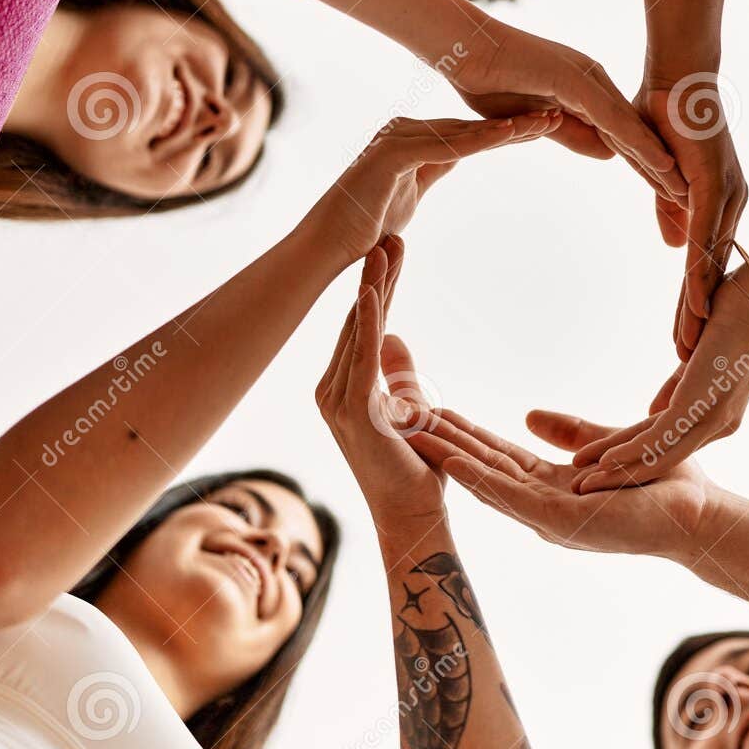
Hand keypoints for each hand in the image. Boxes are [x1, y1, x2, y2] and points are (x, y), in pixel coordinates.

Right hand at [307, 113, 559, 266]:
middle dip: (517, 122)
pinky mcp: (390, 155)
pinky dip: (479, 141)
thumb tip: (454, 157)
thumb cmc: (365, 227)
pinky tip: (510, 134)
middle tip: (560, 114)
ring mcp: (396, 139)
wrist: (328, 246)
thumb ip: (432, 169)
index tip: (546, 127)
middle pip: (473, 127)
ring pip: (464, 132)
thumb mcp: (411, 193)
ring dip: (508, 127)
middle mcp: (405, 131)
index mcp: (413, 139)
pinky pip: (445, 146)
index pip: (471, 134)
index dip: (509, 129)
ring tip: (547, 121)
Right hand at [315, 237, 447, 525]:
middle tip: (389, 230)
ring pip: (358, 333)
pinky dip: (367, 323)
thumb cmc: (416, 470)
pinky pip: (361, 360)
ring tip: (383, 247)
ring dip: (372, 288)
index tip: (393, 246)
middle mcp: (331, 391)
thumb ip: (399, 374)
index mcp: (343, 388)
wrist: (414, 518)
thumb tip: (393, 335)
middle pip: (359, 322)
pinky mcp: (354, 414)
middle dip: (375, 277)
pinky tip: (372, 292)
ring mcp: (337, 403)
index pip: (363, 326)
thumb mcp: (410, 408)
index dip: (379, 286)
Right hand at [406, 407, 715, 558]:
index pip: (493, 456)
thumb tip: (530, 414)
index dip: (458, 432)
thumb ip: (568, 434)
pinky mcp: (562, 521)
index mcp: (549, 489)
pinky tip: (450, 459)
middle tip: (396, 414)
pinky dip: (478, 476)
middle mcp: (539, 507)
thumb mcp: (606, 447)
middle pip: (478, 467)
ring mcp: (547, 517)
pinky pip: (512, 495)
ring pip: (485, 480)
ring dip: (445, 457)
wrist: (701, 516)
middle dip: (438, 441)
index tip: (424, 409)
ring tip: (408, 432)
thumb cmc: (664, 486)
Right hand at [446, 22, 686, 204]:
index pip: (622, 136)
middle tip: (686, 198)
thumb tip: (606, 153)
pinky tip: (661, 164)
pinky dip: (639, 143)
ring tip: (684, 191)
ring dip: (658, 161)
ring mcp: (587, 78)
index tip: (664, 192)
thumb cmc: (488, 81)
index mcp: (584, 90)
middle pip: (634, 133)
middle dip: (659, 167)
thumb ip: (568, 132)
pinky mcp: (575, 79)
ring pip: (631, 129)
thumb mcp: (533, 119)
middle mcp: (593, 81)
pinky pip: (614, 118)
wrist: (461, 47)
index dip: (643, 164)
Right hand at [567, 269, 748, 493]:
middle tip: (583, 487)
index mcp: (717, 419)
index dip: (630, 457)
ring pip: (656, 457)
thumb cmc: (731, 323)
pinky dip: (628, 452)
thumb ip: (675, 390)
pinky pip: (658, 439)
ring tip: (583, 482)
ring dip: (617, 471)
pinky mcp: (699, 407)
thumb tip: (650, 412)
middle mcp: (717, 427)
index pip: (665, 444)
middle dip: (618, 474)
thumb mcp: (696, 366)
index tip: (599, 467)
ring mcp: (710, 420)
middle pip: (658, 458)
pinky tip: (603, 462)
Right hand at [635, 70, 747, 358]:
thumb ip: (668, 207)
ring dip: (698, 311)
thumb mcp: (660, 172)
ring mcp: (726, 197)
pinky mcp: (714, 187)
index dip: (694, 302)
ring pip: (710, 268)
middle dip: (698, 321)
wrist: (676, 69)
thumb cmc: (665, 111)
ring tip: (687, 351)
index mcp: (718, 201)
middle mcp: (730, 204)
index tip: (683, 339)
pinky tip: (694, 310)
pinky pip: (705, 243)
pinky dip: (700, 279)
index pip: (704, 264)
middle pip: (712, 276)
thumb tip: (672, 244)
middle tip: (687, 364)